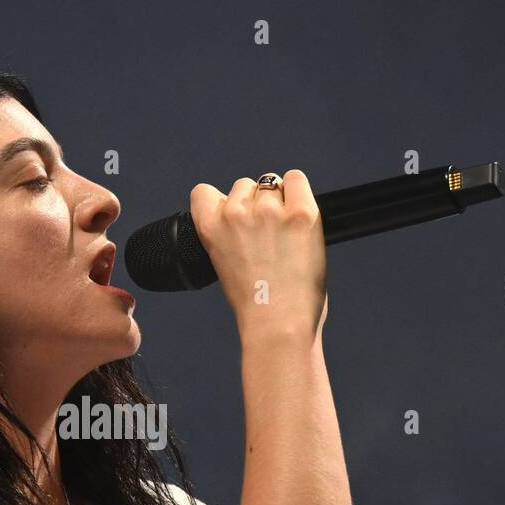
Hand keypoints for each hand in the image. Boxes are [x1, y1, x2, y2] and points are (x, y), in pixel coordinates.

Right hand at [189, 169, 327, 338]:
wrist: (277, 323)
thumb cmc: (254, 304)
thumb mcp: (224, 263)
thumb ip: (229, 233)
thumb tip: (249, 212)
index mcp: (210, 227)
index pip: (204, 192)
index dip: (221, 202)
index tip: (235, 219)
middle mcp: (235, 213)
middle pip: (244, 185)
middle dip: (255, 204)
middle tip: (267, 235)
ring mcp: (268, 211)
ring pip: (271, 183)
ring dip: (279, 201)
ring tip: (286, 233)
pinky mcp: (300, 213)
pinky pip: (297, 180)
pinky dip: (299, 193)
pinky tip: (300, 216)